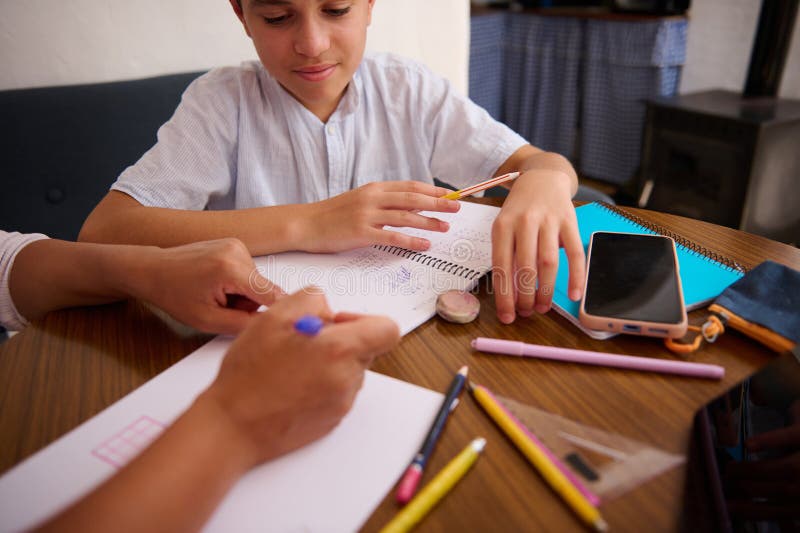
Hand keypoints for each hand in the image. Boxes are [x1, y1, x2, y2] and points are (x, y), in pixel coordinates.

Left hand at [132, 238, 284, 334]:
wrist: (153, 270)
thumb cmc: (173, 293)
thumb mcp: (207, 320)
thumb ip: (242, 324)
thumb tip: (268, 323)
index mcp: (231, 269)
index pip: (271, 294)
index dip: (276, 311)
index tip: (278, 323)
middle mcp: (237, 251)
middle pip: (263, 289)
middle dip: (246, 303)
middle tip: (220, 306)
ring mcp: (236, 245)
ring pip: (256, 282)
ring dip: (240, 293)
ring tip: (214, 293)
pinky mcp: (234, 244)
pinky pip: (247, 272)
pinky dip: (236, 282)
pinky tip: (215, 283)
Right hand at [200, 289, 399, 466]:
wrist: (233, 426)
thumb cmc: (248, 374)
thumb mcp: (273, 316)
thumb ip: (310, 300)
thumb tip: (328, 309)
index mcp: (339, 350)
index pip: (387, 330)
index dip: (364, 320)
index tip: (338, 323)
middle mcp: (347, 379)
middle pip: (366, 349)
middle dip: (341, 341)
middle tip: (304, 343)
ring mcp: (342, 403)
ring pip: (350, 371)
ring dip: (330, 363)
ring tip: (292, 367)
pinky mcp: (333, 420)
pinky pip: (338, 392)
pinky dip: (322, 384)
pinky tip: (292, 385)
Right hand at [296, 181, 460, 252]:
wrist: (306, 224)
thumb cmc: (334, 215)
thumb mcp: (360, 201)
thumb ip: (385, 203)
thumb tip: (412, 207)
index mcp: (374, 188)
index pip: (409, 186)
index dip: (432, 190)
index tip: (450, 195)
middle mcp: (372, 198)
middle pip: (412, 198)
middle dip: (437, 203)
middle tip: (457, 208)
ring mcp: (366, 215)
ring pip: (405, 216)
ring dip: (429, 222)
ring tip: (445, 227)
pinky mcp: (360, 233)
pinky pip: (392, 236)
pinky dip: (411, 240)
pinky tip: (424, 244)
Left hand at [491, 169, 584, 323]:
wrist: (542, 178)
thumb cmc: (520, 210)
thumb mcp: (505, 227)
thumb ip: (507, 255)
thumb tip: (511, 295)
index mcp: (502, 226)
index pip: (501, 267)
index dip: (504, 295)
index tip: (507, 316)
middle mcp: (524, 222)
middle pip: (525, 268)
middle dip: (525, 297)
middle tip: (526, 313)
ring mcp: (548, 220)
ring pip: (548, 263)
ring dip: (546, 291)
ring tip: (542, 308)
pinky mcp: (569, 221)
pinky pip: (575, 253)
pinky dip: (576, 276)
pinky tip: (574, 294)